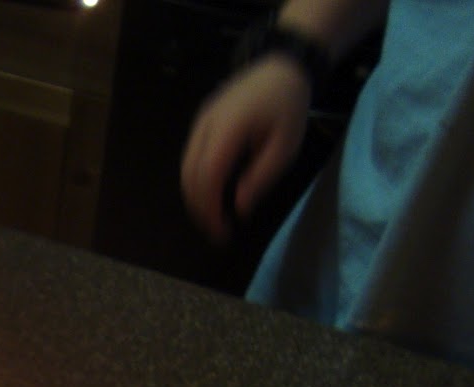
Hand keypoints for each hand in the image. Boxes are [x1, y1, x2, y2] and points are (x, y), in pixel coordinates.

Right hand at [181, 57, 311, 242]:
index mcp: (228, 128)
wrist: (279, 67)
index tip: (221, 231)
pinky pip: (190, 159)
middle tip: (217, 232)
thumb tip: (239, 208)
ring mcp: (199, 124)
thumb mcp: (286, 145)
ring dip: (195, 198)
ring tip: (213, 218)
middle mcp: (205, 126)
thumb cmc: (288, 105)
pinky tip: (212, 194)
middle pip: (190, 176)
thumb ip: (262, 177)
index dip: (210, 207)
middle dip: (200, 209)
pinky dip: (197, 182)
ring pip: (185, 169)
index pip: (208, 175)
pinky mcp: (200, 125)